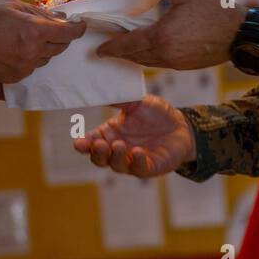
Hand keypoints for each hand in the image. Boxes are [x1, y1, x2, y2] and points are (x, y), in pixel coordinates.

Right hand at [0, 0, 85, 84]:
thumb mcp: (11, 5)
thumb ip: (37, 12)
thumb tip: (57, 18)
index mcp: (35, 31)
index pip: (68, 33)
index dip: (77, 28)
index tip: (79, 24)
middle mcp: (33, 52)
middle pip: (59, 47)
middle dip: (59, 37)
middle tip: (51, 28)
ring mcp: (24, 68)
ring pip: (45, 58)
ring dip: (43, 48)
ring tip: (26, 37)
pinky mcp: (14, 78)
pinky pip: (31, 68)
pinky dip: (30, 59)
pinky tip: (17, 49)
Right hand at [73, 95, 195, 177]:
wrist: (180, 125)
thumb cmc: (155, 113)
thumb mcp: (136, 102)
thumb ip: (119, 99)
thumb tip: (99, 88)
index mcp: (110, 134)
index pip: (91, 142)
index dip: (83, 145)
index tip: (78, 143)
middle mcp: (118, 149)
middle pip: (100, 159)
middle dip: (97, 153)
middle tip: (100, 144)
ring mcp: (133, 160)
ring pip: (117, 166)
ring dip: (116, 157)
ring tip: (120, 145)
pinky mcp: (150, 167)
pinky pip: (140, 169)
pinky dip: (138, 162)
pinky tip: (138, 152)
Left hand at [96, 0, 245, 69]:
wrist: (241, 33)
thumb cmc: (214, 10)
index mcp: (162, 36)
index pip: (128, 44)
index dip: (112, 47)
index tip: (99, 49)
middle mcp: (166, 53)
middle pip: (134, 55)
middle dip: (119, 52)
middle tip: (105, 47)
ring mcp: (176, 62)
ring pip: (147, 62)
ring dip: (133, 56)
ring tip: (122, 48)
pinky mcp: (185, 66)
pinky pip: (159, 64)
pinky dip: (148, 58)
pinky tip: (146, 50)